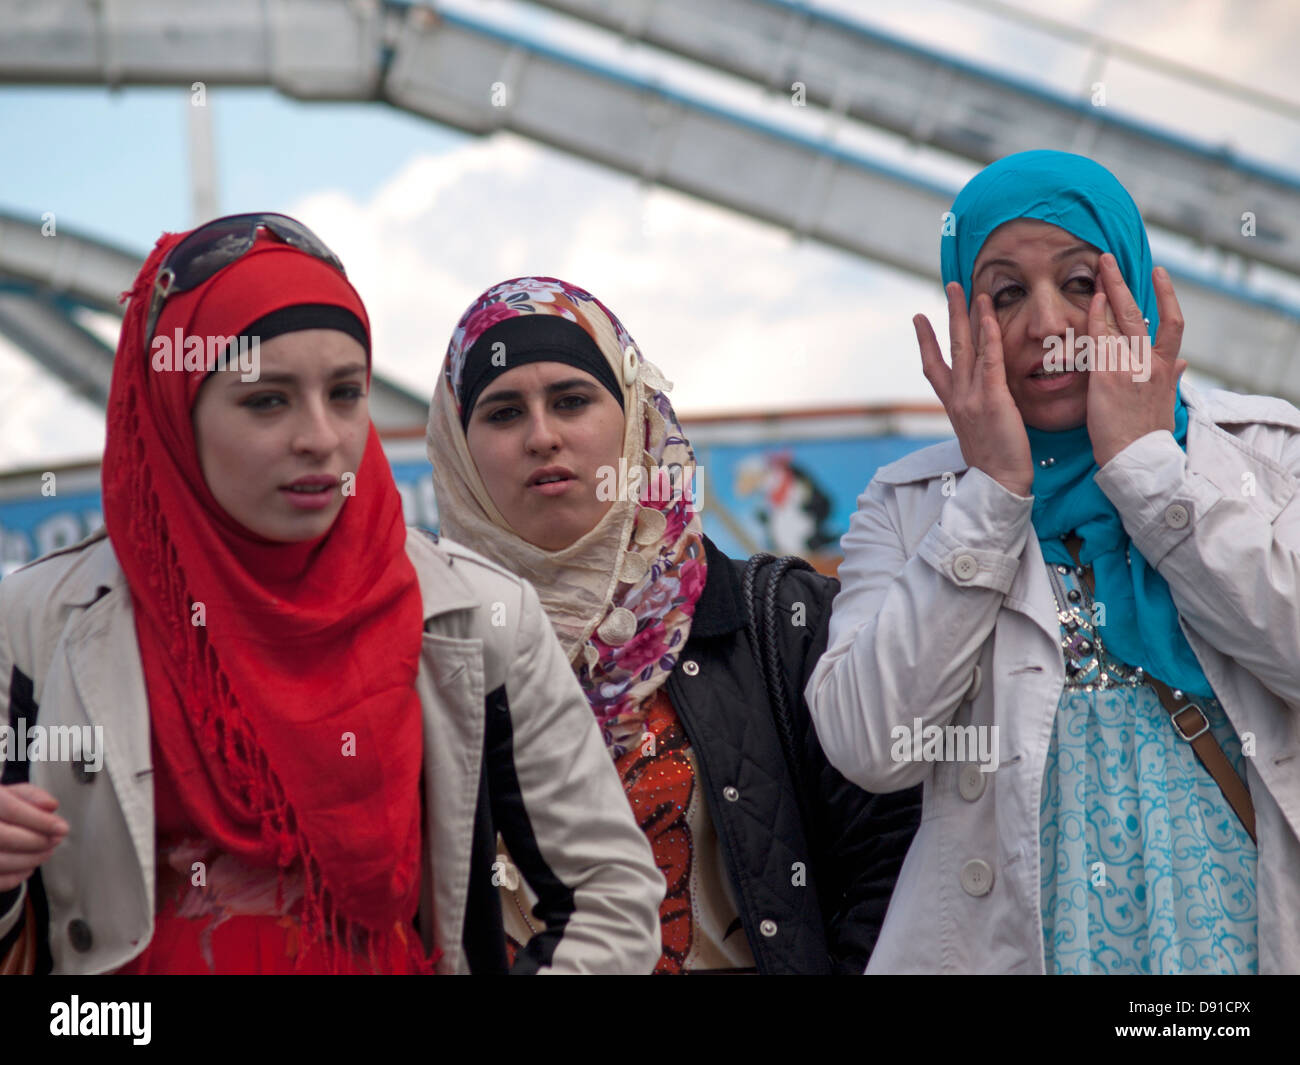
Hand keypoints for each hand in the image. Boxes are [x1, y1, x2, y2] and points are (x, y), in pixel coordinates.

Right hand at [0, 783, 67, 892]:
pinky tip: (28, 867)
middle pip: (5, 837)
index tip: (62, 828)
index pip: (12, 809)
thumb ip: (30, 795)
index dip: (40, 821)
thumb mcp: (9, 793)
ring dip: (30, 859)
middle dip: (37, 841)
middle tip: (56, 840)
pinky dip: (15, 877)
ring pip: (0, 861)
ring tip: (46, 852)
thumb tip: (51, 806)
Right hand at [916, 283, 1033, 496]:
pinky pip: (989, 361)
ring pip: (966, 347)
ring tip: (968, 290)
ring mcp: (971, 397)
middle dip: (948, 315)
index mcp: (952, 405)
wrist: (998, 483)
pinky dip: (988, 336)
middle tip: (949, 287)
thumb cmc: (995, 462)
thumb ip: (977, 408)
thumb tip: (982, 399)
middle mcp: (957, 397)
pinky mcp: (992, 399)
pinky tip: (987, 316)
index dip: (925, 340)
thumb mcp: (979, 431)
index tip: (920, 318)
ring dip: (966, 316)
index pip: (933, 366)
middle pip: (949, 347)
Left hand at [1086, 254, 1187, 467]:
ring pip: (1118, 319)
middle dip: (1123, 282)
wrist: (1138, 459)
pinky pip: (1099, 339)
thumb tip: (1184, 366)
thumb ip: (1172, 380)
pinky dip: (1094, 317)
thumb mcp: (1167, 404)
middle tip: (1108, 260)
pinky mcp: (1107, 376)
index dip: (1167, 296)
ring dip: (1106, 291)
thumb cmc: (1147, 436)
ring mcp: (1129, 367)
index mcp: (1167, 369)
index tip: (1158, 274)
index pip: (1172, 324)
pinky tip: (1089, 302)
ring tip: (1096, 270)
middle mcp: (1150, 362)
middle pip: (1138, 312)